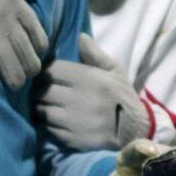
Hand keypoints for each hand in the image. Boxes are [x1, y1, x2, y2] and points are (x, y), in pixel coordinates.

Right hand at [0, 0, 47, 93]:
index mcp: (14, 1)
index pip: (36, 30)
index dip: (40, 47)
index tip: (38, 56)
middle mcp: (6, 19)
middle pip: (25, 50)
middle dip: (30, 67)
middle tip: (29, 77)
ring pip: (8, 61)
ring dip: (14, 78)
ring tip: (16, 88)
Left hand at [35, 34, 149, 150]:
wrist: (135, 131)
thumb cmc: (122, 97)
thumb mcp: (115, 72)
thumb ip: (96, 55)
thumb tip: (80, 36)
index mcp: (89, 79)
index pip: (52, 70)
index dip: (45, 72)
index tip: (45, 75)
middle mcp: (80, 99)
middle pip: (43, 91)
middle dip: (39, 90)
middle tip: (41, 91)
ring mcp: (74, 121)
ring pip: (42, 110)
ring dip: (40, 107)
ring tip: (45, 105)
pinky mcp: (72, 139)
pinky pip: (47, 128)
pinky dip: (46, 124)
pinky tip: (52, 120)